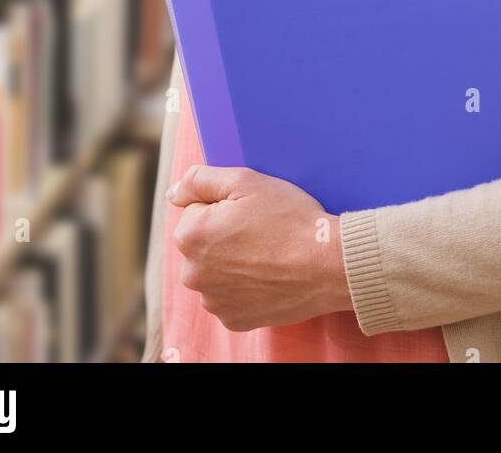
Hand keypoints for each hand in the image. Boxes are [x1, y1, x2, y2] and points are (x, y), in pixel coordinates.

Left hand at [168, 164, 353, 331]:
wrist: (327, 265)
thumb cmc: (288, 218)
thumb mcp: (245, 180)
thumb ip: (200, 180)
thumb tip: (173, 193)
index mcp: (190, 236)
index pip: (195, 210)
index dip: (224, 205)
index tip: (250, 210)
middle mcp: (193, 274)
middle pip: (202, 243)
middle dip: (223, 234)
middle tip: (260, 230)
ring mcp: (213, 301)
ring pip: (216, 271)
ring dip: (233, 262)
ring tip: (267, 253)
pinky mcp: (234, 320)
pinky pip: (231, 295)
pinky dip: (245, 286)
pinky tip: (268, 275)